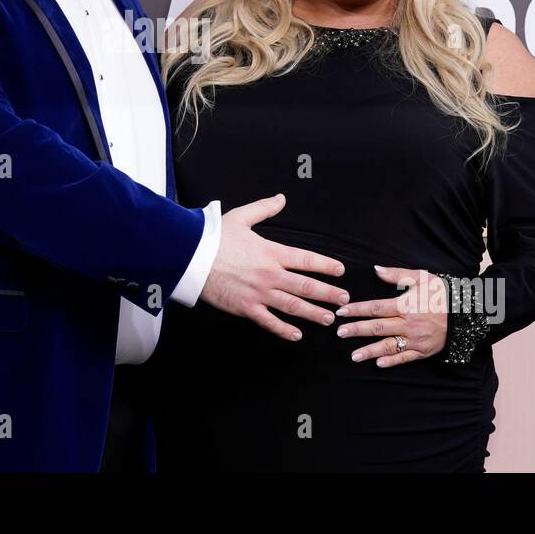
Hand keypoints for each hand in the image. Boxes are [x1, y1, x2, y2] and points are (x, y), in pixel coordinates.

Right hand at [198, 193, 348, 340]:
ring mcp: (259, 293)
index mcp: (271, 252)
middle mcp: (270, 275)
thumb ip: (264, 208)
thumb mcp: (241, 217)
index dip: (326, 266)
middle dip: (328, 294)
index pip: (306, 260)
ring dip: (313, 313)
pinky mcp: (246, 308)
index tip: (340, 271)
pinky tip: (297, 335)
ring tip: (329, 318)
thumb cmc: (214, 236)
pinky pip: (269, 322)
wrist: (191, 256)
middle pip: (306, 286)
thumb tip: (282, 198)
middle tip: (344, 299)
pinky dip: (284, 330)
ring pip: (293, 306)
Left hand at [334, 264, 446, 366]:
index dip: (357, 310)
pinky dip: (391, 361)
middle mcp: (408, 324)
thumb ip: (397, 274)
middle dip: (357, 330)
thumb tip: (376, 269)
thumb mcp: (422, 278)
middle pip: (377, 327)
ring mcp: (416, 340)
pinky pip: (405, 358)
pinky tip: (378, 363)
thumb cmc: (442, 293)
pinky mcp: (423, 351)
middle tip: (339, 333)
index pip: (376, 308)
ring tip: (353, 356)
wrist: (466, 314)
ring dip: (369, 351)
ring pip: (388, 346)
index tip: (341, 311)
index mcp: (406, 305)